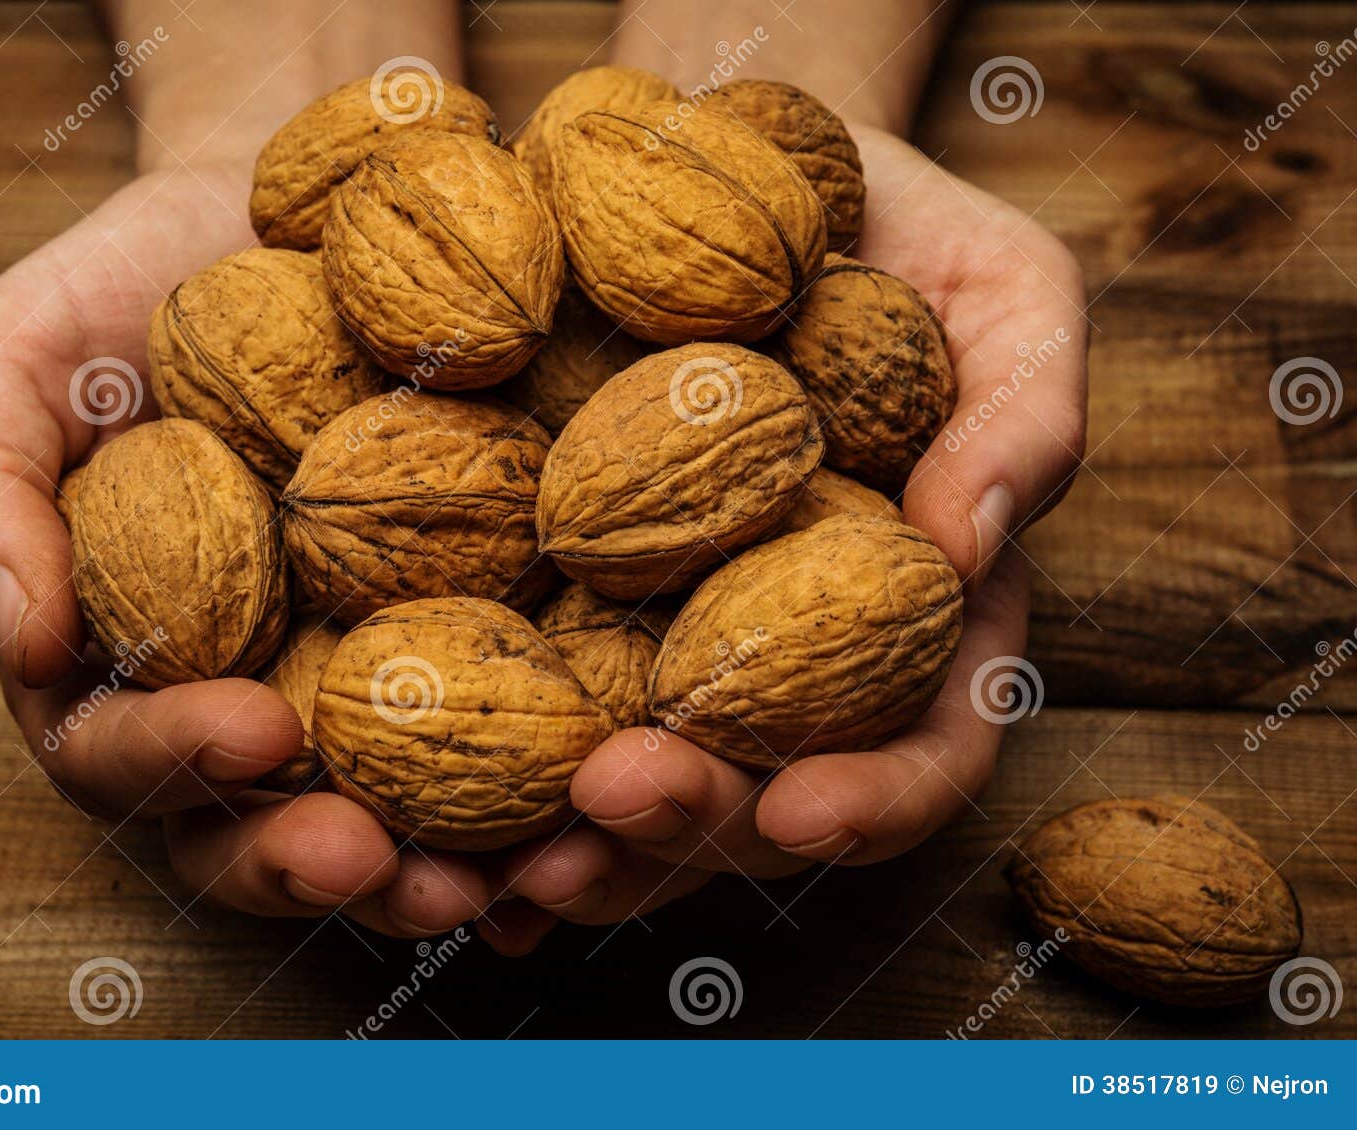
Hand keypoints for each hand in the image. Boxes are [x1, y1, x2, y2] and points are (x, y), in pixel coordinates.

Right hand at [0, 163, 554, 949]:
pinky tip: (587, 803)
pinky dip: (536, 787)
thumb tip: (21, 644)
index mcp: (124, 655)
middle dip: (310, 856)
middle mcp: (243, 687)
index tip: (252, 731)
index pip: (125, 754)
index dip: (176, 763)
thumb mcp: (17, 356)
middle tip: (374, 859)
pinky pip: (500, 728)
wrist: (278, 212)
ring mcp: (357, 671)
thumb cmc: (129, 284)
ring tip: (498, 872)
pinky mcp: (464, 633)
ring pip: (385, 809)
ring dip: (436, 854)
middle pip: (258, 818)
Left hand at [501, 124, 1086, 921]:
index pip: (926, 745)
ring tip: (485, 852)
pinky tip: (396, 799)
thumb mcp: (1004, 293)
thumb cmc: (900, 233)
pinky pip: (515, 691)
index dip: (877, 801)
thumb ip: (1021, 416)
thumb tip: (969, 547)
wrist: (734, 158)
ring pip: (623, 783)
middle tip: (606, 806)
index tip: (801, 813)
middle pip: (751, 794)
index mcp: (915, 615)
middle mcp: (787, 655)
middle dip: (682, 826)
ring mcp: (664, 634)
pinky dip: (465, 766)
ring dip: (561, 833)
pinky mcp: (552, 592)